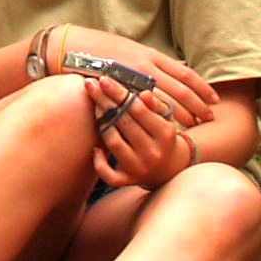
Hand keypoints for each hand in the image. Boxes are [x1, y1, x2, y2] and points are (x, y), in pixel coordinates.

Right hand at [46, 29, 219, 125]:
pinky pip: (143, 106)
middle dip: (198, 104)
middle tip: (211, 117)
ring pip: (166, 99)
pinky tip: (166, 126)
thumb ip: (155, 61)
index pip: (185, 73)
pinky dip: (158, 116)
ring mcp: (134, 78)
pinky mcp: (121, 90)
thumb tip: (180, 67)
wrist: (73, 48)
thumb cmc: (104, 50)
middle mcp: (147, 66)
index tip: (214, 99)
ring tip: (196, 125)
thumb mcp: (134, 50)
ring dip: (183, 113)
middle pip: (181, 88)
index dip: (202, 87)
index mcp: (152, 55)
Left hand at [85, 74, 201, 191]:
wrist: (170, 167)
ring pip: (114, 144)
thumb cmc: (163, 135)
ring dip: (101, 123)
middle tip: (90, 84)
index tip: (104, 79)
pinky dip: (100, 164)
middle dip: (105, 101)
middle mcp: (153, 152)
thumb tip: (144, 94)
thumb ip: (156, 104)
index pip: (138, 109)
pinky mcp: (128, 181)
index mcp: (164, 133)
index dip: (120, 93)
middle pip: (123, 123)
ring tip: (93, 105)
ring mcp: (140, 168)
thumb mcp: (166, 118)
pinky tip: (95, 149)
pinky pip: (110, 176)